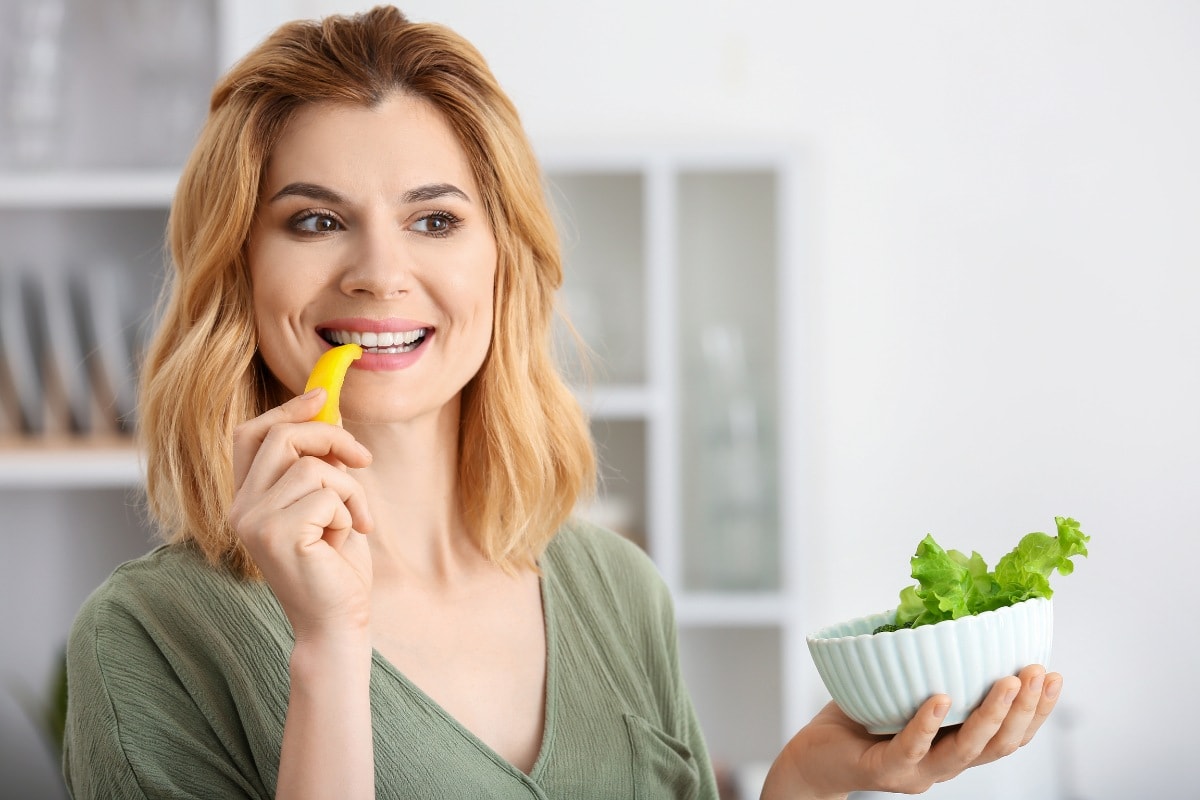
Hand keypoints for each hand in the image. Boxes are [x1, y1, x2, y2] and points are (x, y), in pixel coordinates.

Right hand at [229, 389, 375, 642]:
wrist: (337, 623)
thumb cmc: (336, 568)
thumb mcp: (329, 505)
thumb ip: (320, 466)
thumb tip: (328, 413)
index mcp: (247, 499)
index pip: (250, 435)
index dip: (286, 410)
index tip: (322, 395)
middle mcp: (240, 508)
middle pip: (281, 436)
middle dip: (332, 437)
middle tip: (363, 459)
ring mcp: (253, 521)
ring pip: (313, 467)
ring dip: (350, 490)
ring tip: (355, 522)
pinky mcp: (276, 534)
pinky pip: (326, 494)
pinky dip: (350, 510)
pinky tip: (345, 539)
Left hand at [763, 665, 1061, 799]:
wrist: (813, 756)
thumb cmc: (859, 716)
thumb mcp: (902, 687)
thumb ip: (930, 663)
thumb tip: (952, 605)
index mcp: (955, 744)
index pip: (1009, 735)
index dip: (1037, 711)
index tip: (1055, 674)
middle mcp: (943, 763)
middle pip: (999, 745)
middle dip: (1026, 709)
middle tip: (1039, 672)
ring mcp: (916, 771)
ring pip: (965, 750)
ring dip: (992, 714)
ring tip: (1010, 681)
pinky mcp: (883, 770)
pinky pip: (911, 747)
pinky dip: (928, 722)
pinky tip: (940, 698)